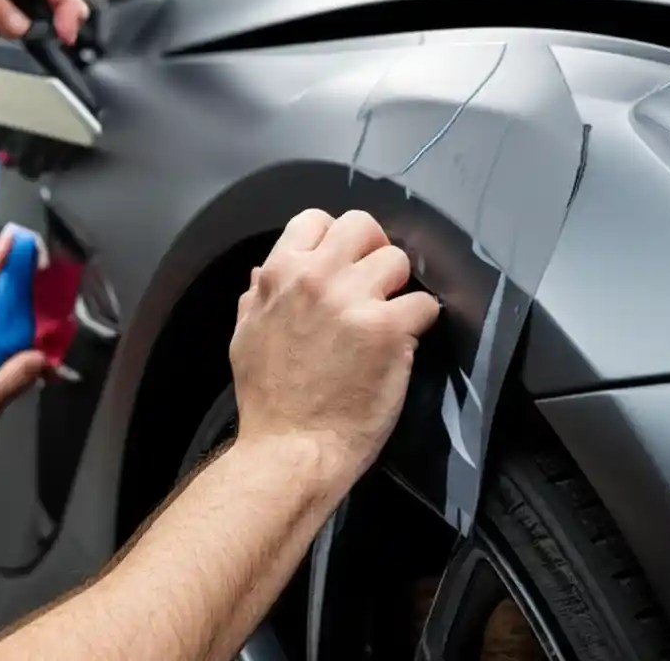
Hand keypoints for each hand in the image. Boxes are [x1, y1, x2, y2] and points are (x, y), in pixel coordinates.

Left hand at [0, 0, 87, 42]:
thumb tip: (19, 25)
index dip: (63, 0)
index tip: (68, 29)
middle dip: (60, 12)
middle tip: (65, 39)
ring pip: (30, 0)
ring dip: (41, 21)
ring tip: (47, 41)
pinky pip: (10, 10)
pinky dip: (19, 26)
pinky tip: (19, 37)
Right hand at [229, 210, 439, 483]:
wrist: (291, 450)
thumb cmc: (268, 401)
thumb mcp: (245, 337)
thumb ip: (260, 297)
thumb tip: (265, 273)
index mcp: (281, 273)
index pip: (316, 219)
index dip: (335, 240)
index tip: (344, 266)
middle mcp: (318, 277)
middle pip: (363, 227)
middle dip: (373, 252)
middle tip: (375, 286)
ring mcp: (355, 301)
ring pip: (399, 260)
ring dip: (399, 289)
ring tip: (388, 319)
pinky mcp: (389, 330)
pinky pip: (425, 304)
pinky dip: (420, 323)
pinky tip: (404, 344)